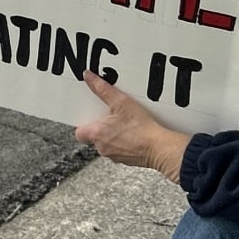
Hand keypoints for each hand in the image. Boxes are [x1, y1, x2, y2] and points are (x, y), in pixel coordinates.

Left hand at [76, 71, 190, 184]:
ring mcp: (115, 156)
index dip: (84, 123)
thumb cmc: (141, 128)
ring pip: (108, 144)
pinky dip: (125, 142)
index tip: (90, 115)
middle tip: (111, 116)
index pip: (79, 133)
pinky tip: (134, 133)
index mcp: (97, 134)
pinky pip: (121, 150)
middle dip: (101, 127)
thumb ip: (102, 89)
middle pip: (94, 137)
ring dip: (113, 135)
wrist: (159, 147)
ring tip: (125, 124)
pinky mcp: (127, 160)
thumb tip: (89, 78)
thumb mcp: (120, 101)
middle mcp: (103, 148)